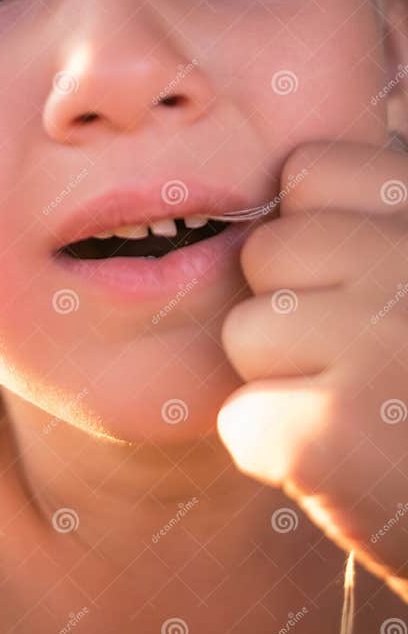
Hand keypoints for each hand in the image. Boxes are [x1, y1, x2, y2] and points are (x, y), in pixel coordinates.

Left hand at [217, 139, 407, 602]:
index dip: (317, 233)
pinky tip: (348, 463)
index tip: (362, 285)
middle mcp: (407, 264)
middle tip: (371, 363)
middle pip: (264, 252)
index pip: (308, 170)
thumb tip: (294, 180)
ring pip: (244, 332)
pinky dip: (280, 449)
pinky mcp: (330, 435)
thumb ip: (378, 219)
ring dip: (287, 379)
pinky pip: (241, 418)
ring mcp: (373, 344)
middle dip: (296, 308)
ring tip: (366, 411)